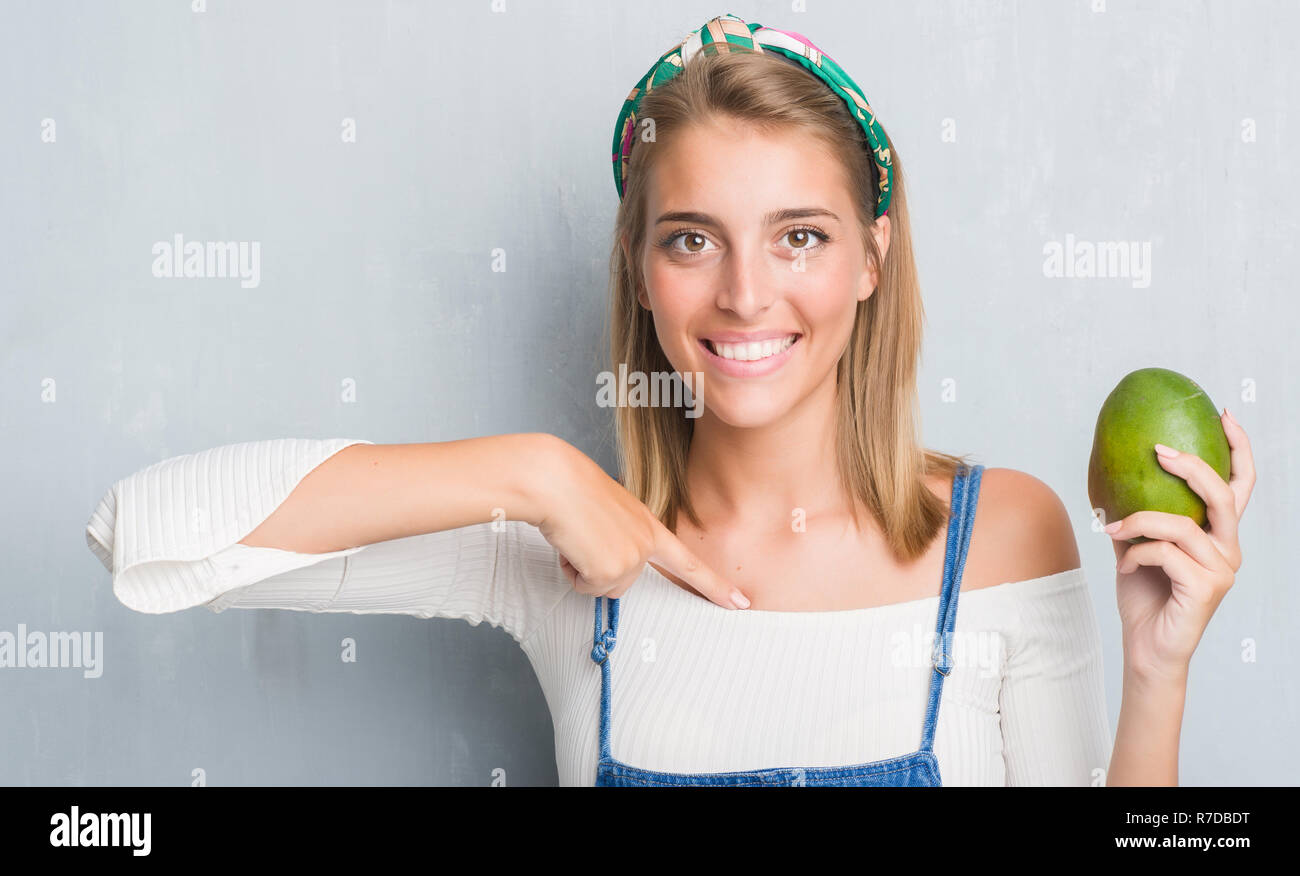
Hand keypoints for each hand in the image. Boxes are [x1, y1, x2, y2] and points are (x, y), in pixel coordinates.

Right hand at [530, 436, 748, 609]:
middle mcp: (647, 543)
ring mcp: (633, 558)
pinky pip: (585, 588)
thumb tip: (608, 568)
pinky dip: (572, 571)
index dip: (716, 586)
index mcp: (650, 526)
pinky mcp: (612, 570)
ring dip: (583, 569)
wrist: (554, 480)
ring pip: (603, 587)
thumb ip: (620, 538)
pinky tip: (570, 542)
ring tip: (577, 535)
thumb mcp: (609, 512)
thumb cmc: (570, 489)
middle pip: (623, 583)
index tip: (742, 603)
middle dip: (597, 569)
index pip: (689, 562)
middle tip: (585, 535)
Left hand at [1104, 409, 1255, 680]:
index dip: (1238, 450)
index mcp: (1218, 535)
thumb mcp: (1134, 547)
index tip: (1224, 415)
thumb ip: (1133, 516)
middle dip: (1191, 466)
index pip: (1239, 486)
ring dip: (1139, 521)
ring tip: (1111, 528)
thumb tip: (1106, 477)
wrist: (1146, 648)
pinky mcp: (1206, 588)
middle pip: (1222, 495)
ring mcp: (1221, 569)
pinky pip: (1164, 553)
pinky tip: (1123, 565)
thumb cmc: (1144, 597)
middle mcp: (1228, 549)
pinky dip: (1136, 554)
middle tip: (1158, 451)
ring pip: (1180, 524)